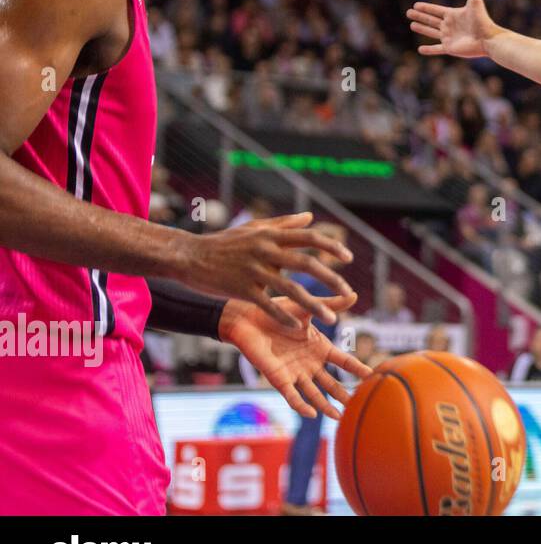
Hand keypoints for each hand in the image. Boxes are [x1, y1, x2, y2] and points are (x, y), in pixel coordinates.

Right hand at [177, 212, 354, 328]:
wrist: (188, 256)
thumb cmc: (225, 242)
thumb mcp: (254, 228)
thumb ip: (284, 223)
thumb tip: (310, 216)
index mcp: (271, 235)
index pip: (309, 237)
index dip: (331, 247)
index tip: (349, 259)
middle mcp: (266, 251)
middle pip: (307, 263)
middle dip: (331, 279)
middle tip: (347, 293)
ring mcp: (254, 270)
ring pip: (291, 289)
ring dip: (314, 305)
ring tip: (331, 319)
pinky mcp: (241, 289)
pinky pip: (268, 305)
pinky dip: (284, 317)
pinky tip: (298, 327)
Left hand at [220, 294, 370, 419]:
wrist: (248, 318)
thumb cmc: (277, 310)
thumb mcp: (308, 307)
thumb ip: (331, 305)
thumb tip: (353, 295)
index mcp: (319, 347)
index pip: (343, 361)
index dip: (357, 368)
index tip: (372, 376)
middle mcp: (309, 363)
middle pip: (331, 383)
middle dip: (343, 394)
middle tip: (358, 404)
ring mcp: (294, 372)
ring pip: (314, 393)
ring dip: (326, 406)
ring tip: (338, 417)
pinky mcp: (278, 379)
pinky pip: (292, 396)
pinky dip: (301, 406)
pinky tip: (312, 415)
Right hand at [407, 0, 499, 58]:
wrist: (488, 39)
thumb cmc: (483, 20)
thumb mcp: (475, 2)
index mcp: (453, 15)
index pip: (435, 10)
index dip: (426, 7)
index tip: (415, 5)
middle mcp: (449, 26)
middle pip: (431, 20)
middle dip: (420, 16)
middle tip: (408, 13)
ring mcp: (449, 37)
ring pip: (431, 33)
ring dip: (422, 29)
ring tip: (412, 25)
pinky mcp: (450, 48)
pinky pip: (436, 49)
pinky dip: (428, 50)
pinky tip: (419, 49)